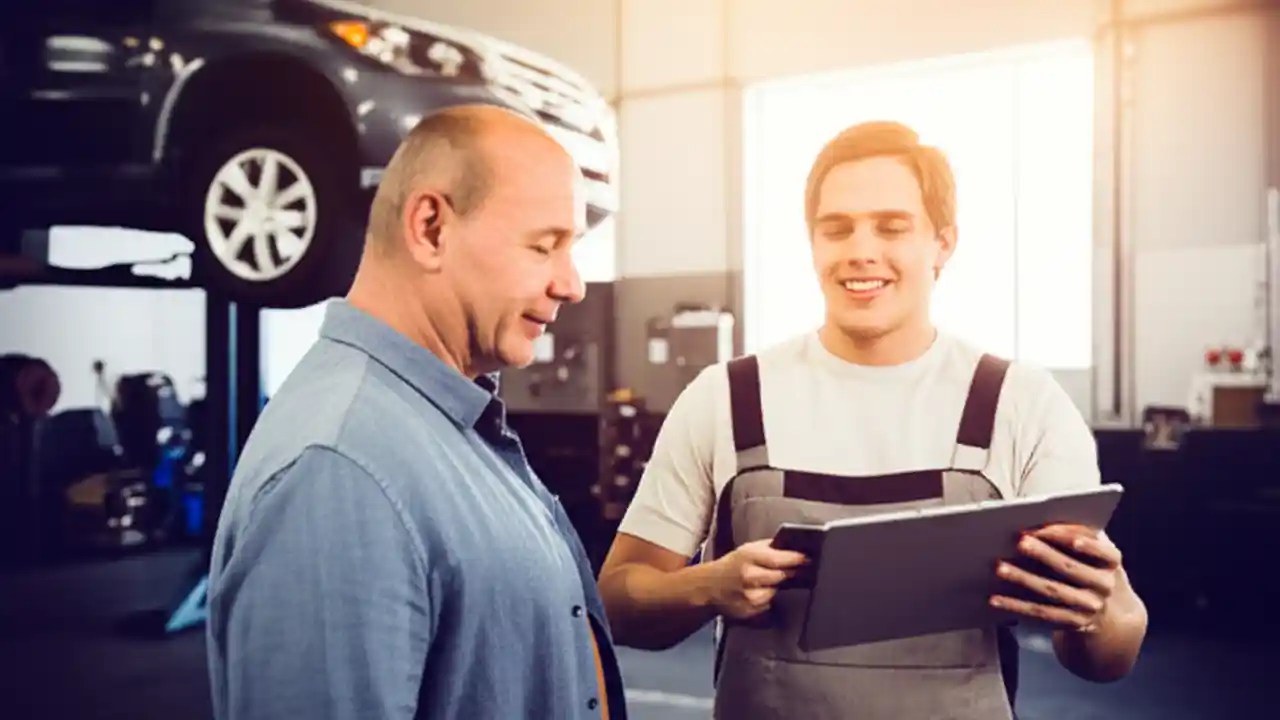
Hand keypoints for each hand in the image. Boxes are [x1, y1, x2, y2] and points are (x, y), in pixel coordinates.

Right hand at [708, 539, 808, 619]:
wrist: (709, 586)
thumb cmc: (732, 565)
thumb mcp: (748, 549)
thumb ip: (770, 547)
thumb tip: (794, 547)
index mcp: (748, 557)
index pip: (778, 559)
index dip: (796, 559)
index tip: (807, 559)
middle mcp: (749, 577)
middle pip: (780, 576)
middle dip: (789, 573)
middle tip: (793, 570)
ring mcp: (749, 596)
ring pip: (775, 592)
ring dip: (775, 587)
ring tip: (764, 582)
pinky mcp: (750, 611)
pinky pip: (768, 605)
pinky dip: (766, 599)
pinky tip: (757, 593)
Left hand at [990, 524, 1122, 632]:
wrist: (1110, 615)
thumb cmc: (1093, 569)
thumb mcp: (1098, 552)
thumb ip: (1080, 534)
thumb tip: (1041, 522)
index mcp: (1112, 562)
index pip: (1100, 549)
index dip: (1076, 539)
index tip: (1050, 530)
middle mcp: (1104, 585)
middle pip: (1071, 568)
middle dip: (1044, 554)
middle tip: (1020, 542)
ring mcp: (1089, 606)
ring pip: (1053, 591)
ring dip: (1024, 579)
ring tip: (1000, 567)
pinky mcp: (1072, 622)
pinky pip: (1041, 613)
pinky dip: (1016, 606)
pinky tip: (996, 598)